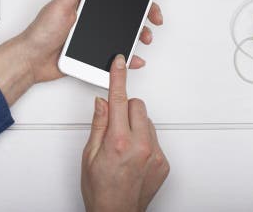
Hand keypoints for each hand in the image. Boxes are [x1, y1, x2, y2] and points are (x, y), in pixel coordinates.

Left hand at [20, 0, 163, 82]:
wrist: (32, 61)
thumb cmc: (40, 32)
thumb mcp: (60, 6)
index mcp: (85, 2)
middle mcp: (92, 18)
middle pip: (126, 12)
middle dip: (145, 12)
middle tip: (154, 15)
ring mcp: (94, 36)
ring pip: (125, 33)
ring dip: (139, 34)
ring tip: (143, 37)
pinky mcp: (94, 54)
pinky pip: (116, 55)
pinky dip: (128, 57)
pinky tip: (134, 57)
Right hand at [81, 56, 169, 211]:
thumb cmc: (100, 189)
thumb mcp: (88, 154)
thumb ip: (98, 124)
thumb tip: (103, 103)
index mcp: (118, 141)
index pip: (119, 99)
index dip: (119, 77)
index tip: (120, 62)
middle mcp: (140, 146)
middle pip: (137, 106)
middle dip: (124, 109)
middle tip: (114, 126)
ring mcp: (155, 155)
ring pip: (147, 121)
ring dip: (135, 126)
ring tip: (123, 145)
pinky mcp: (164, 163)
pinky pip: (155, 138)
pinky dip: (144, 141)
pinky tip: (133, 156)